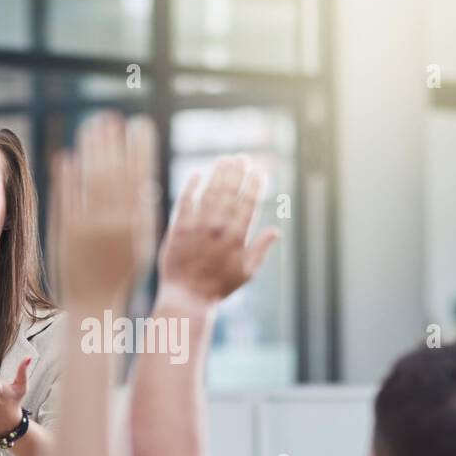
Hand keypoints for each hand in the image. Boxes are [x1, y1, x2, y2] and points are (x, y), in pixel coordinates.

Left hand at [51, 111, 158, 305]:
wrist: (92, 301)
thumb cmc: (120, 272)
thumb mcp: (141, 243)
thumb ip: (142, 213)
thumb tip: (146, 182)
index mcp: (138, 223)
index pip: (142, 177)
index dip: (141, 148)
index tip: (141, 124)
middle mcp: (115, 222)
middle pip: (115, 171)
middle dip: (113, 140)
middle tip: (109, 115)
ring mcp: (88, 226)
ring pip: (91, 178)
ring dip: (91, 149)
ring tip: (90, 126)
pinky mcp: (65, 231)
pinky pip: (66, 196)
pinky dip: (67, 175)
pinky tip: (68, 155)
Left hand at [157, 155, 278, 307]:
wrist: (187, 297)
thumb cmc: (219, 287)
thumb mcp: (247, 273)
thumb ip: (261, 249)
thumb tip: (277, 231)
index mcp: (237, 237)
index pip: (249, 202)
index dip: (255, 184)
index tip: (260, 171)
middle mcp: (218, 227)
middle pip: (230, 191)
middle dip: (238, 172)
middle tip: (242, 158)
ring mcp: (197, 226)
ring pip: (210, 191)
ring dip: (219, 173)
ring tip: (225, 160)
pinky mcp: (178, 228)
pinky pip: (185, 201)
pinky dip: (192, 186)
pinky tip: (198, 173)